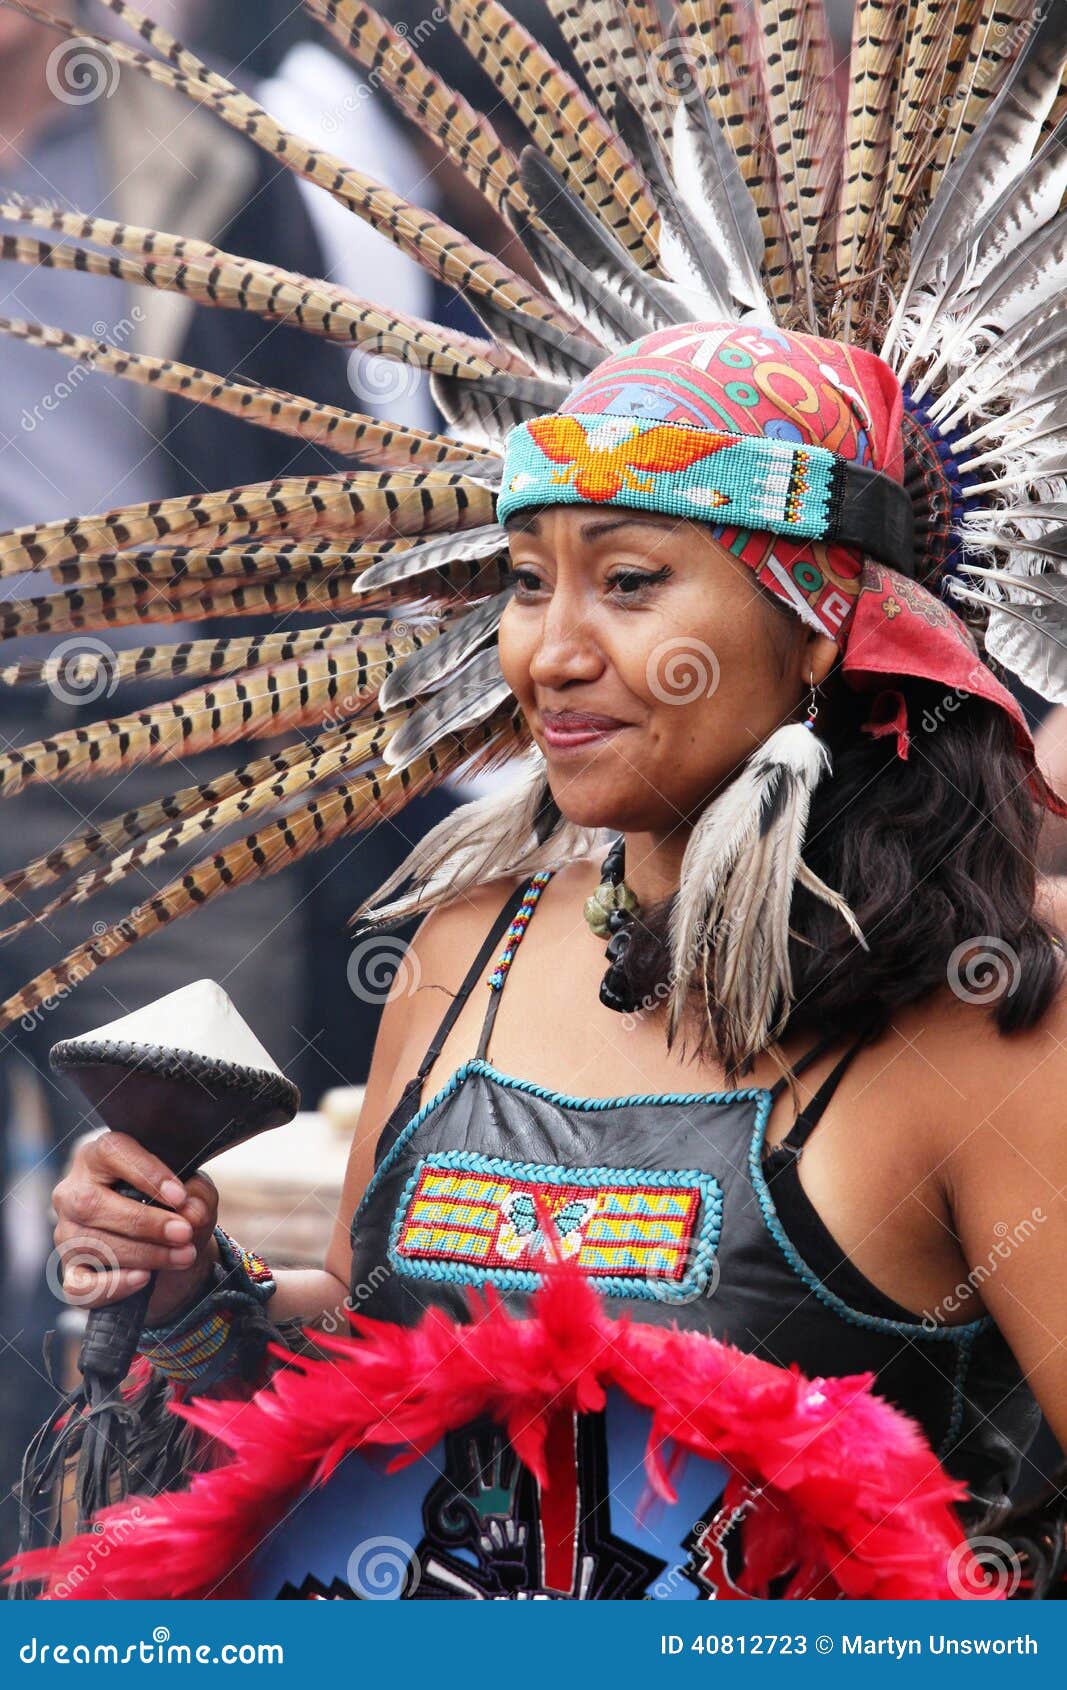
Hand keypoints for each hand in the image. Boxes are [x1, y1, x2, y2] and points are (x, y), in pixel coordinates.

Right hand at [52, 1130, 220, 1323]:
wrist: (167, 1250)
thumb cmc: (173, 1208)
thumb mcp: (194, 1193)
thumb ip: (198, 1195)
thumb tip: (191, 1213)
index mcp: (100, 1157)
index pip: (112, 1151)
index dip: (146, 1173)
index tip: (179, 1196)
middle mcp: (73, 1193)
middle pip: (92, 1203)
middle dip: (144, 1222)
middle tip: (183, 1232)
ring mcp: (67, 1234)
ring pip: (92, 1245)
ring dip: (143, 1254)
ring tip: (182, 1256)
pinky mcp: (70, 1273)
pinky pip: (80, 1284)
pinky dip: (114, 1284)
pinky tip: (143, 1278)